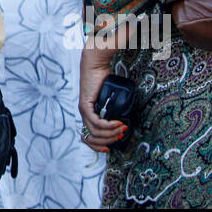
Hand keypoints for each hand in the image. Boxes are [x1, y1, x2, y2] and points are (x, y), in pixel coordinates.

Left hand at [78, 33, 126, 152]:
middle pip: (92, 138)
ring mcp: (83, 110)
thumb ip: (116, 109)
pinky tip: (118, 124)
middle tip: (122, 136)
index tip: (111, 148)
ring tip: (123, 129)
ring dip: (111, 134)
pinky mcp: (85, 105)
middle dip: (109, 141)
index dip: (99, 145)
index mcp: (89, 115)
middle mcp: (84, 114)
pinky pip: (96, 122)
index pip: (89, 137)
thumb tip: (128, 121)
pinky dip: (108, 126)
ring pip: (95, 132)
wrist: (96, 64)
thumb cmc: (105, 79)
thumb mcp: (112, 99)